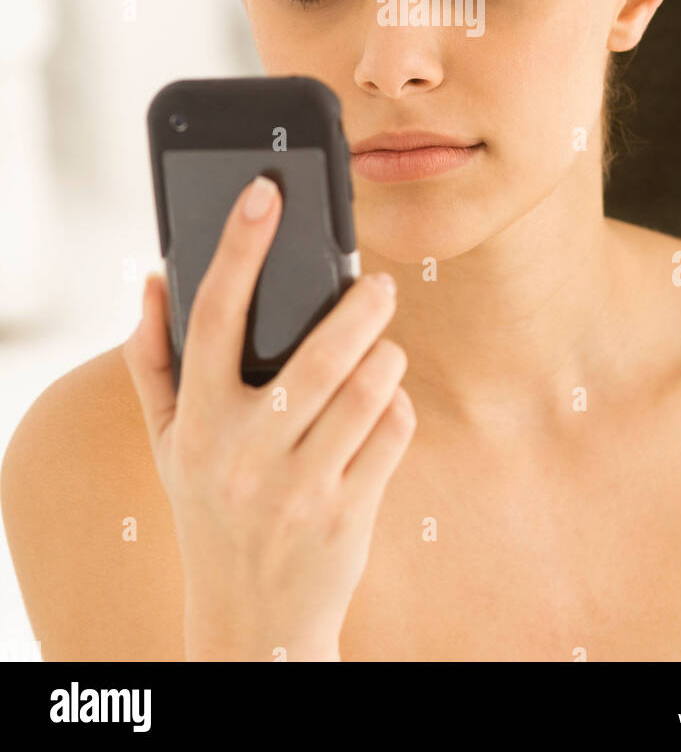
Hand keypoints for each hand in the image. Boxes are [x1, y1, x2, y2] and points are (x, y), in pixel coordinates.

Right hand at [122, 175, 414, 661]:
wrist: (252, 621)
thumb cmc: (209, 506)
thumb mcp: (170, 441)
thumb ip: (154, 359)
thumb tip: (150, 278)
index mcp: (198, 422)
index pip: (212, 315)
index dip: (239, 245)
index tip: (266, 192)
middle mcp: (246, 452)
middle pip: (322, 352)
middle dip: (363, 305)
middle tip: (379, 285)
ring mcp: (301, 485)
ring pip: (372, 387)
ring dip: (387, 356)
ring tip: (381, 350)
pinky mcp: (349, 511)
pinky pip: (394, 430)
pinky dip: (397, 409)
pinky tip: (382, 411)